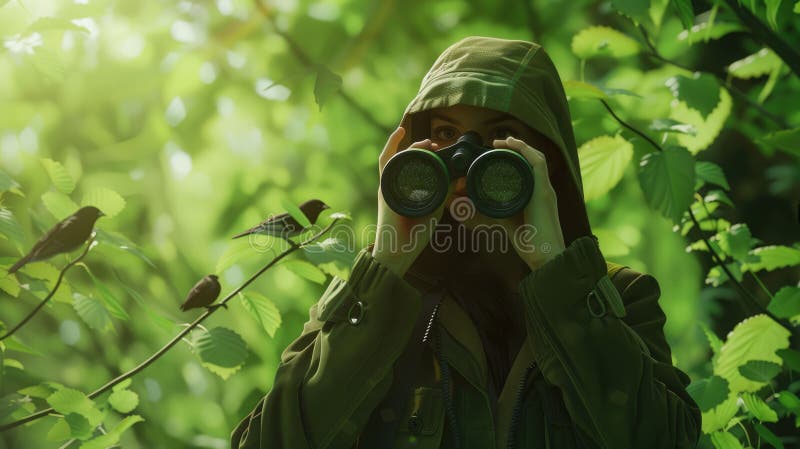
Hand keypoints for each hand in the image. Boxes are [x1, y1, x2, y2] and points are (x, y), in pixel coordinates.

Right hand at [372, 127, 446, 276]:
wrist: (399, 251)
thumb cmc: (414, 235)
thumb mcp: (434, 209)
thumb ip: (442, 193)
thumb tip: (457, 178)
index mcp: (406, 191)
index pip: (413, 167)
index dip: (423, 154)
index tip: (436, 146)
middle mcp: (396, 186)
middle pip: (405, 159)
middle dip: (419, 147)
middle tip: (435, 144)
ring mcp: (389, 186)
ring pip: (396, 157)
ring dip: (410, 146)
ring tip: (425, 142)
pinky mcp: (385, 188)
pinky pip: (386, 162)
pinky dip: (391, 146)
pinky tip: (399, 133)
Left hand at [487, 136, 565, 270]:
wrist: (544, 256)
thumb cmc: (528, 243)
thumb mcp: (502, 221)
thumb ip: (483, 214)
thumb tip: (458, 208)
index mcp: (536, 194)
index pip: (528, 168)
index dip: (513, 156)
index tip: (494, 152)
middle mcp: (542, 188)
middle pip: (531, 159)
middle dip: (513, 149)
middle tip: (494, 144)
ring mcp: (545, 189)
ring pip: (536, 158)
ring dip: (519, 146)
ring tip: (502, 142)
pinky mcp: (544, 192)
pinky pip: (538, 163)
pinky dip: (525, 151)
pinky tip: (512, 145)